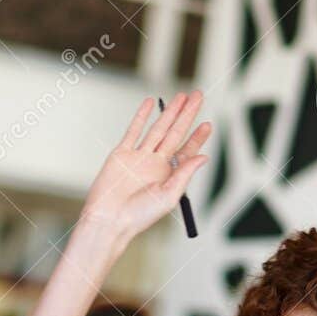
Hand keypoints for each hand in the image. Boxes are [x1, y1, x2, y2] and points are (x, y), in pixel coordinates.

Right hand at [79, 92, 212, 242]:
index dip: (197, 137)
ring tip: (181, 96)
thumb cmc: (138, 216)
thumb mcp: (169, 196)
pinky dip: (141, 116)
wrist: (108, 219)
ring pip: (158, 128)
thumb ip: (185, 174)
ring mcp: (138, 157)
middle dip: (187, 115)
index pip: (186, 151)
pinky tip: (150, 103)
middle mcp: (155, 164)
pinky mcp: (121, 153)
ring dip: (169, 112)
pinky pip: (133, 130)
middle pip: (175, 134)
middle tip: (198, 96)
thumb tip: (203, 156)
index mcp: (168, 175)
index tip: (207, 124)